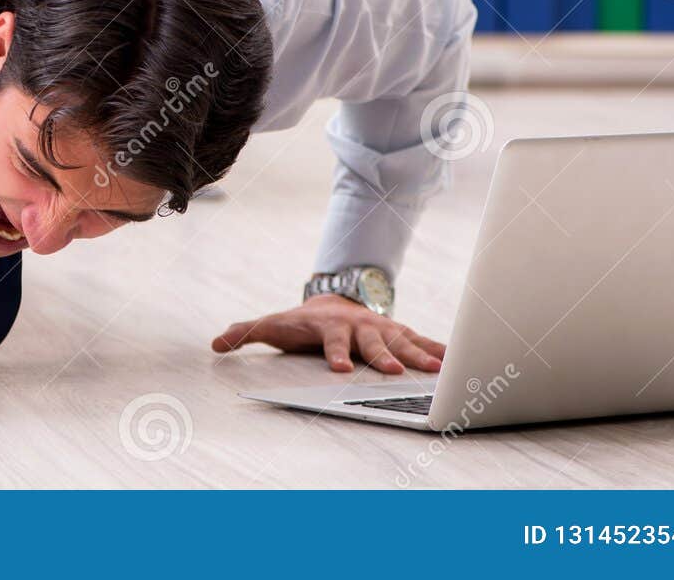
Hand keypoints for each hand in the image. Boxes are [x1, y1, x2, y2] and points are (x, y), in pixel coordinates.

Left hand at [211, 295, 445, 373]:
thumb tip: (214, 344)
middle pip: (373, 344)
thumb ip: (245, 332)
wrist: (333, 300)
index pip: (333, 344)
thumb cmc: (301, 321)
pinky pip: (423, 341)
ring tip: (437, 372)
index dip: (336, 355)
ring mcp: (383, 329)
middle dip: (384, 358)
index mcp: (330, 329)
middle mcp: (359, 328)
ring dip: (420, 356)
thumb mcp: (274, 324)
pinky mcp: (400, 334)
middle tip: (393, 373)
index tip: (340, 370)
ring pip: (403, 342)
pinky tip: (458, 363)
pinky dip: (440, 350)